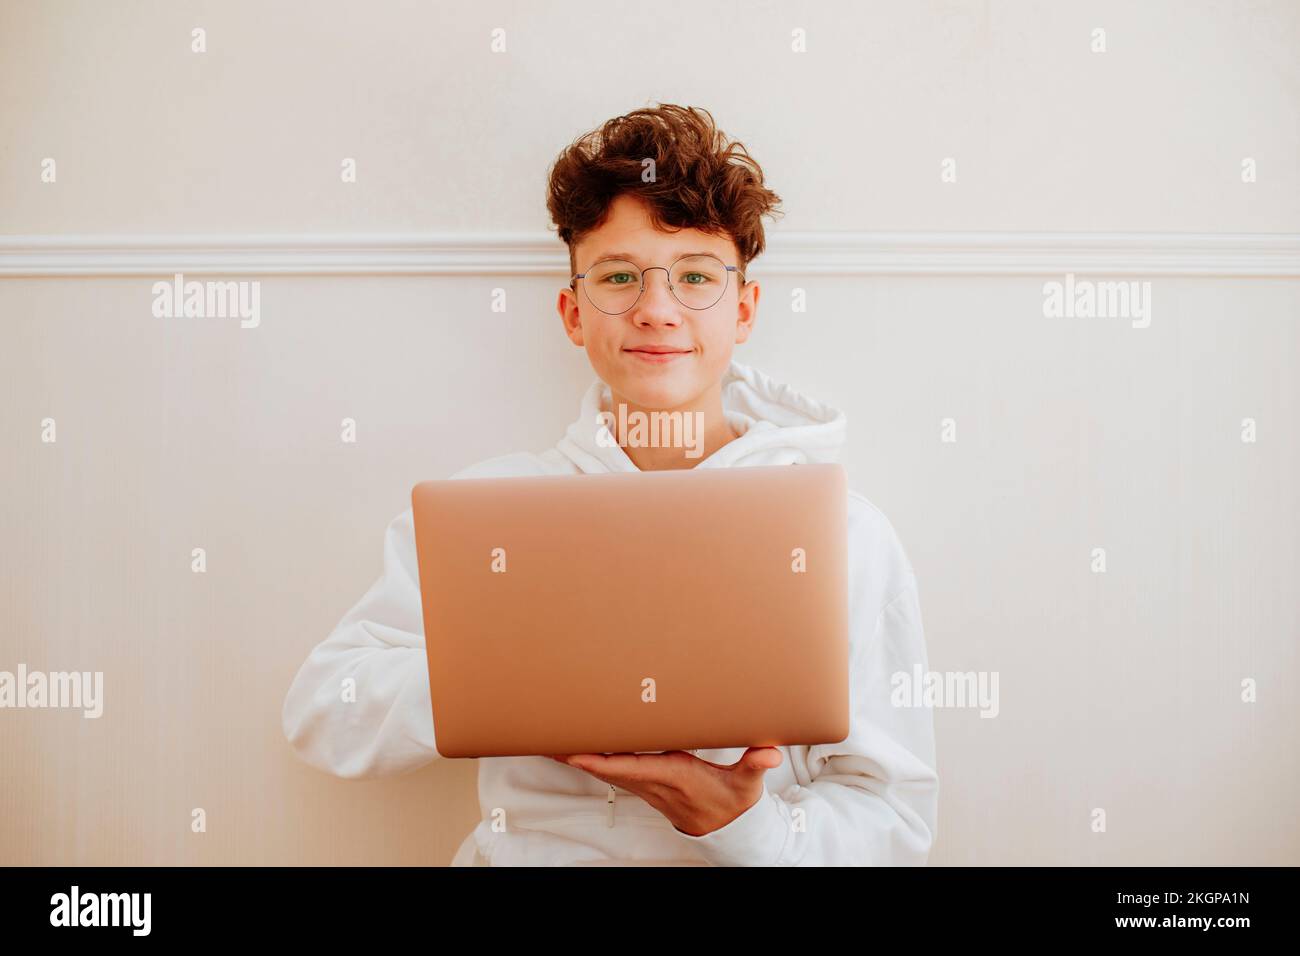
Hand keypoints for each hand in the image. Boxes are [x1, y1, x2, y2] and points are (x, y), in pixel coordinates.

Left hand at [546, 747, 782, 835]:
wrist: (724, 826)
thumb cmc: (731, 800)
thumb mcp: (747, 785)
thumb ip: (755, 765)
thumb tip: (769, 753)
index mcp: (674, 776)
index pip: (632, 768)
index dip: (603, 761)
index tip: (577, 753)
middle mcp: (652, 781)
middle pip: (605, 766)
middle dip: (576, 751)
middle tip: (546, 733)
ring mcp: (644, 783)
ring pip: (603, 766)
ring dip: (577, 752)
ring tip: (549, 733)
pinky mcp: (643, 781)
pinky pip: (609, 768)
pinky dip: (589, 756)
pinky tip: (573, 746)